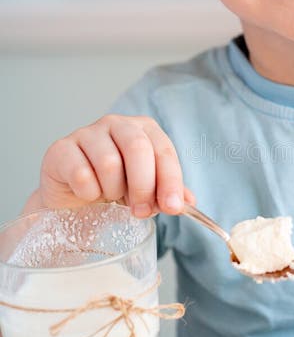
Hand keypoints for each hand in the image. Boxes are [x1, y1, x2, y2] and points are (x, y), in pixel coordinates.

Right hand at [38, 114, 194, 216]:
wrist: (73, 201)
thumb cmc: (114, 190)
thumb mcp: (146, 192)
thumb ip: (168, 194)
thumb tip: (189, 203)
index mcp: (144, 129)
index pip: (163, 150)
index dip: (170, 180)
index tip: (173, 207)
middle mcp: (116, 124)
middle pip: (137, 148)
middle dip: (143, 186)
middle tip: (141, 212)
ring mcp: (86, 133)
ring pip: (109, 163)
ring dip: (113, 191)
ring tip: (110, 197)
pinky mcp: (61, 149)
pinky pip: (81, 174)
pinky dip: (89, 193)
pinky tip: (88, 195)